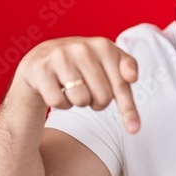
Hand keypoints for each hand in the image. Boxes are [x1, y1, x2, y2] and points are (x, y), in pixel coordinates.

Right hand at [11, 36, 139, 132]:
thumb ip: (126, 69)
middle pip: (103, 97)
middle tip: (89, 92)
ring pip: (81, 101)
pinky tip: (57, 89)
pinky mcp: (41, 69)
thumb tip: (133, 77)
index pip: (122, 85)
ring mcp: (60, 56)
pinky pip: (59, 102)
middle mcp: (82, 48)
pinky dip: (61, 103)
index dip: (128, 109)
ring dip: (79, 102)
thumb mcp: (107, 62)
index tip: (134, 129)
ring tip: (73, 88)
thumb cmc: (83, 65)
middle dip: (98, 102)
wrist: (43, 58)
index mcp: (104, 46)